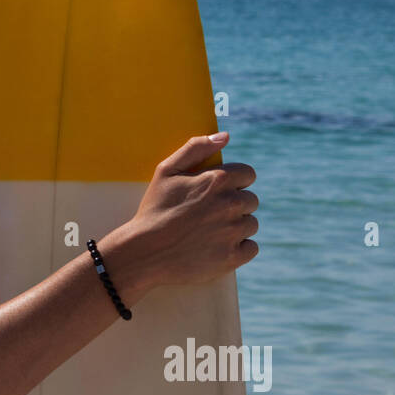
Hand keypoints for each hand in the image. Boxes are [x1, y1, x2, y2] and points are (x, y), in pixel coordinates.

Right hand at [101, 132, 258, 297]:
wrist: (143, 251)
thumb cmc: (154, 209)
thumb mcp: (166, 171)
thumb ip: (196, 148)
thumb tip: (225, 137)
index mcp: (218, 179)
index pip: (248, 174)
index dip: (234, 182)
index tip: (219, 191)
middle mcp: (230, 204)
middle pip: (251, 200)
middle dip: (234, 204)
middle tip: (209, 214)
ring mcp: (232, 232)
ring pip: (250, 224)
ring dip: (236, 226)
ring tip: (210, 231)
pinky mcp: (232, 257)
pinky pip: (251, 248)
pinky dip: (238, 248)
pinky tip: (217, 247)